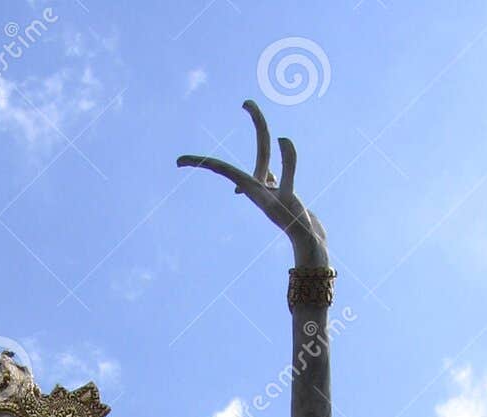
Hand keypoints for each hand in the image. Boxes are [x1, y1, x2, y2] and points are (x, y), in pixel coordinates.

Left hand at [178, 100, 326, 262]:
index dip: (201, 163)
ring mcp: (270, 188)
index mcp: (252, 188)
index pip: (222, 169)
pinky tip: (277, 146)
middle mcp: (257, 186)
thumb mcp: (291, 196)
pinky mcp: (282, 190)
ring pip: (265, 152)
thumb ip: (288, 166)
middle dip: (255, 121)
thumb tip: (281, 138)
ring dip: (261, 128)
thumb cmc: (298, 226)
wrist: (308, 245)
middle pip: (259, 147)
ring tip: (248, 104)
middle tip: (245, 101)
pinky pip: (277, 166)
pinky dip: (279, 155)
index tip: (178, 161)